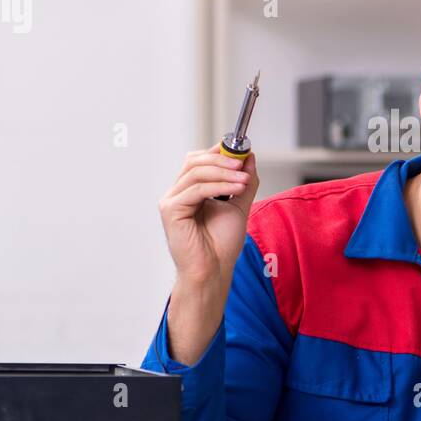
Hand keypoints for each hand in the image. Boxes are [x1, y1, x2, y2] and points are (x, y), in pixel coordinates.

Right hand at [159, 145, 258, 287]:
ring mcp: (172, 201)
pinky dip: (219, 186)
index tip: (241, 149)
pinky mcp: (171, 211)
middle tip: (242, 163)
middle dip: (221, 158)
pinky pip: (196, 189)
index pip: (199, 160)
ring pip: (196, 172)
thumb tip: (248, 156)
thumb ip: (244, 181)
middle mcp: (179, 193)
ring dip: (224, 172)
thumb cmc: (222, 244)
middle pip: (194, 161)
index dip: (219, 151)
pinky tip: (235, 189)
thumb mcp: (239, 205)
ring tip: (244, 179)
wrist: (214, 270)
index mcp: (191, 190)